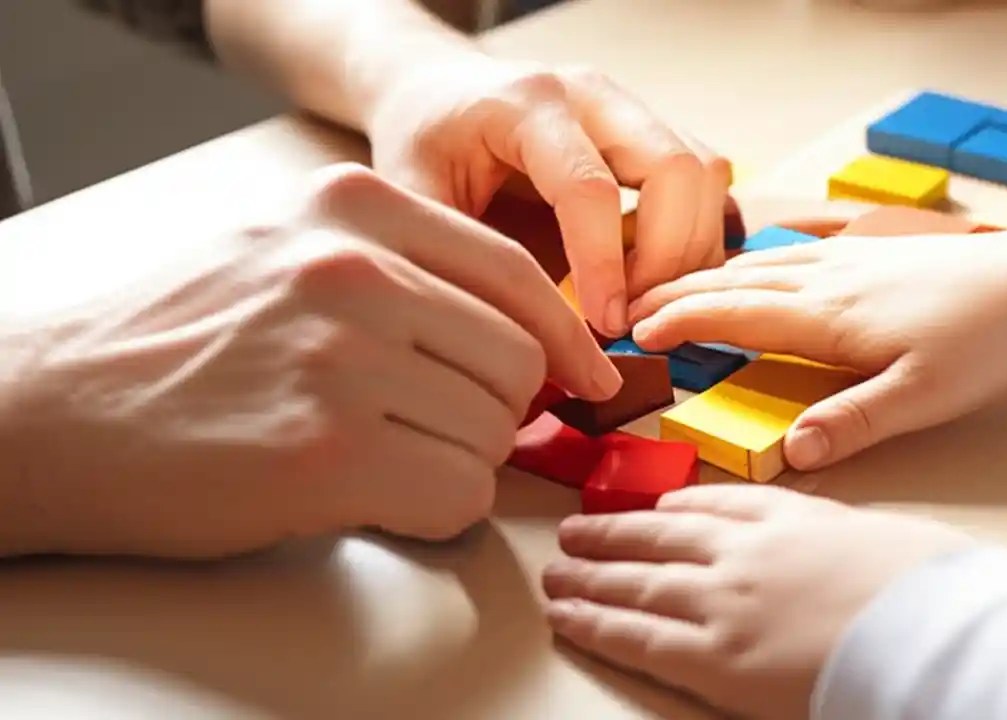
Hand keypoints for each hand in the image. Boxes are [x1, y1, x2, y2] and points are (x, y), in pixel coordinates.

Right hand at [0, 164, 620, 557]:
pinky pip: (459, 495)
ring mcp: (342, 360)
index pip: (514, 274)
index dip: (563, 339)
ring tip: (382, 459)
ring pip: (494, 433)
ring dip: (458, 461)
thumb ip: (403, 274)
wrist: (53, 410)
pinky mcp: (327, 454)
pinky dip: (436, 511)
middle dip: (498, 410)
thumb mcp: (287, 253)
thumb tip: (527, 339)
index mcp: (351, 208)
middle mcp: (352, 270)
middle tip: (438, 431)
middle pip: (517, 361)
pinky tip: (374, 499)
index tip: (583, 378)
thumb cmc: (179, 341)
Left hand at [364, 54, 731, 336]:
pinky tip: (656, 278)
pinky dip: (696, 235)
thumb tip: (515, 335)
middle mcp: (593, 95)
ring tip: (648, 304)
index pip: (590, 187)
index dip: (605, 265)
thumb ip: (461, 254)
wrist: (439, 89)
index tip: (606, 326)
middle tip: (635, 318)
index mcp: (528, 105)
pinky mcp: (652, 128)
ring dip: (691, 249)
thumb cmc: (424, 142)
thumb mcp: (415, 195)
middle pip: (676, 168)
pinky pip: (705, 179)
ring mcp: (631, 106)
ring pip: (704, 172)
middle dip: (668, 257)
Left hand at [542, 484, 971, 718]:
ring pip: (637, 582)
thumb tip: (837, 545)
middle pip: (661, 536)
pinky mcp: (712, 658)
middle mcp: (744, 550)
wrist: (932, 633)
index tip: (654, 505)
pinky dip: (595, 623)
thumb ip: (841, 536)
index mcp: (790, 515)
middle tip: (576, 532)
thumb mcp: (889, 537)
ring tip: (557, 572)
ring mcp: (723, 600)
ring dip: (589, 576)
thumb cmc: (929, 589)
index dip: (675, 504)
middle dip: (613, 534)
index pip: (717, 502)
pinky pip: (638, 636)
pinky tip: (566, 615)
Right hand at [629, 226, 1006, 468]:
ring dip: (707, 274)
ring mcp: (846, 259)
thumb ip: (853, 422)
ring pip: (757, 261)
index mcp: (829, 318)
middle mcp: (826, 280)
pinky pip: (788, 250)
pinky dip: (750, 259)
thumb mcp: (924, 398)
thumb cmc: (985, 343)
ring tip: (671, 285)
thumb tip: (791, 454)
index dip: (682, 322)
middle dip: (677, 292)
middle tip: (629, 305)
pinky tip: (750, 263)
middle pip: (734, 282)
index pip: (736, 316)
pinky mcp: (867, 251)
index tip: (636, 332)